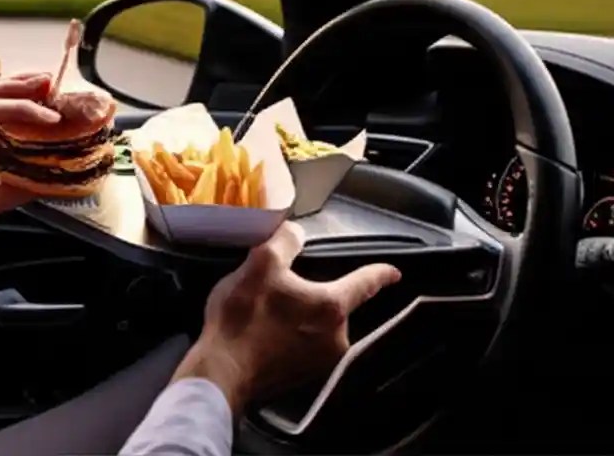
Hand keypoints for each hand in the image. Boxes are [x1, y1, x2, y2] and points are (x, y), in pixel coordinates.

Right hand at [173, 222, 400, 413]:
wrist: (220, 373)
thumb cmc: (242, 317)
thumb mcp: (260, 264)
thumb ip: (285, 241)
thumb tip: (295, 233)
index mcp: (331, 308)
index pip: (364, 284)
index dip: (379, 273)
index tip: (393, 273)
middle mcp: (335, 338)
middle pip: (334, 306)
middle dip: (314, 296)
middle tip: (282, 291)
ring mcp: (320, 363)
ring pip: (318, 328)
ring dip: (301, 318)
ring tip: (269, 313)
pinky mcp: (302, 379)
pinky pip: (304, 347)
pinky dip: (291, 337)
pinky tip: (266, 334)